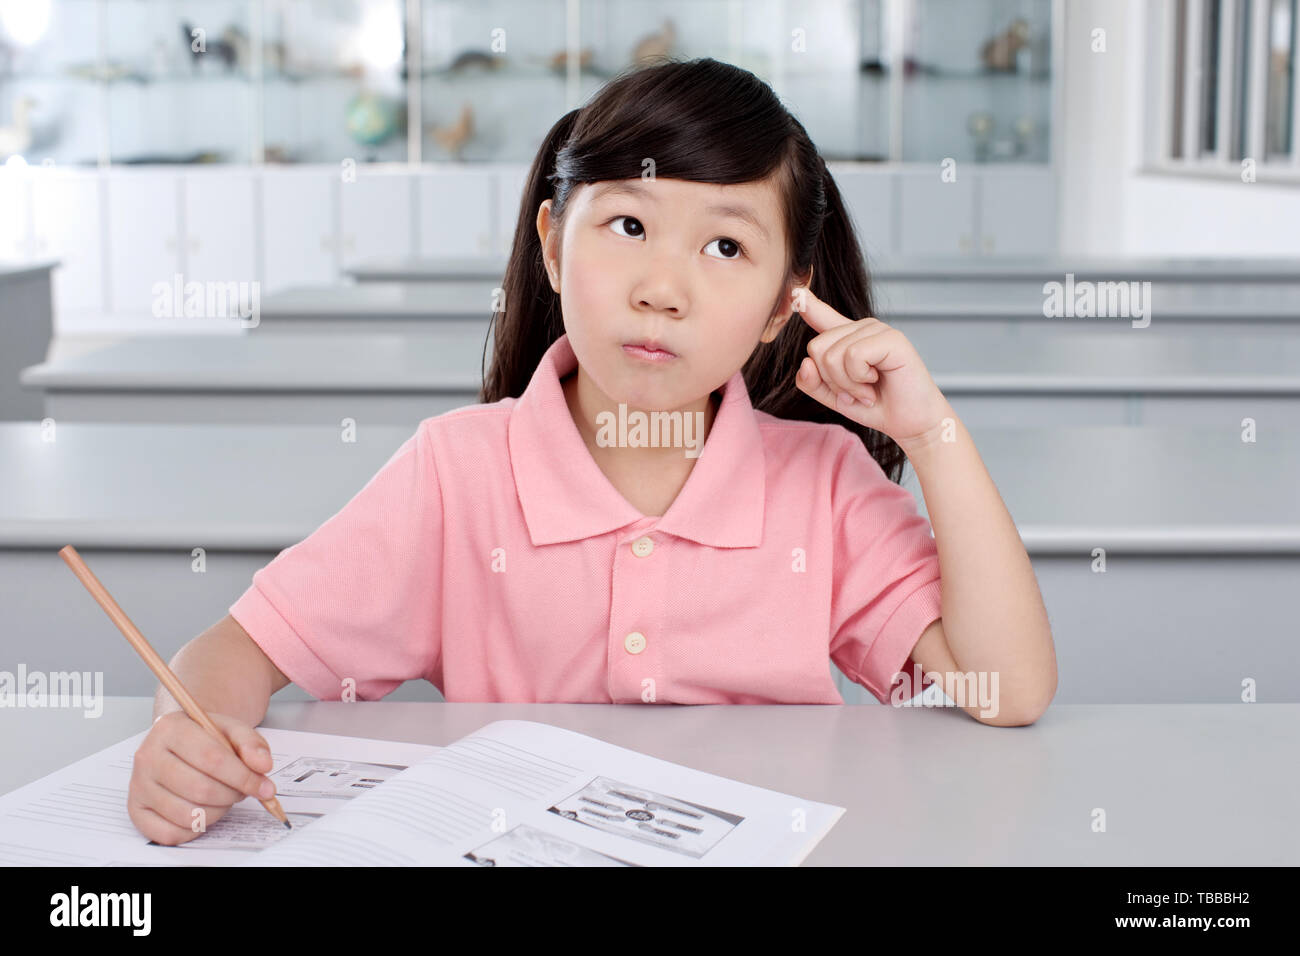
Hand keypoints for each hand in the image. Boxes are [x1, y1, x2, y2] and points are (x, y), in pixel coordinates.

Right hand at [128, 711, 275, 845]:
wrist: (180, 741)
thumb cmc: (205, 738)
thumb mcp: (231, 730)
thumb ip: (252, 744)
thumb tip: (263, 766)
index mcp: (171, 728)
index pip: (212, 758)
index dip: (244, 777)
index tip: (264, 787)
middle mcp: (147, 756)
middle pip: (200, 789)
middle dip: (231, 795)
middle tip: (241, 791)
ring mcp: (138, 785)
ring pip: (187, 815)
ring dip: (217, 812)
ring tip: (223, 798)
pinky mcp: (136, 810)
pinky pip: (170, 833)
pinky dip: (195, 829)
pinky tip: (203, 811)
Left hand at [793, 286, 952, 451]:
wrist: (910, 422)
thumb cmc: (876, 406)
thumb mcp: (834, 397)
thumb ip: (813, 382)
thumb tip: (805, 363)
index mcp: (847, 337)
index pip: (820, 314)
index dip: (806, 301)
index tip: (794, 288)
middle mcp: (860, 328)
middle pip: (816, 348)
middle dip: (832, 381)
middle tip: (857, 392)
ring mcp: (876, 329)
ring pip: (832, 355)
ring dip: (847, 385)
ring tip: (867, 390)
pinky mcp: (891, 338)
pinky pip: (853, 356)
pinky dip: (859, 379)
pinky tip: (876, 382)